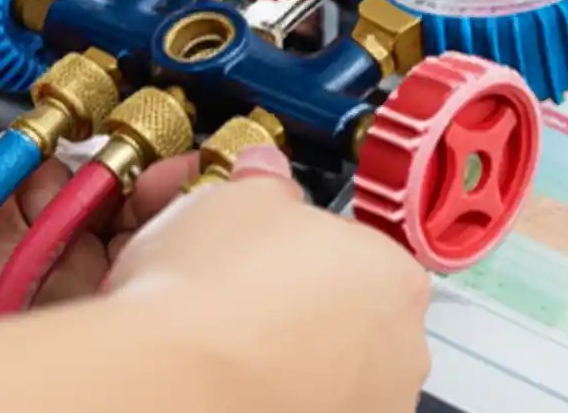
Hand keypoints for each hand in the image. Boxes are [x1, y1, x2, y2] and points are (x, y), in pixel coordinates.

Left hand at [0, 0, 192, 324]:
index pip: (85, 150)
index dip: (130, 140)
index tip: (162, 121)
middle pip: (99, 216)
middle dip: (150, 201)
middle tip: (183, 180)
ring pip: (79, 268)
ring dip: (125, 249)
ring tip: (160, 223)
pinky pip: (32, 313)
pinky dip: (71, 300)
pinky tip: (102, 271)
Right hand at [105, 147, 431, 412]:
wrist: (170, 382)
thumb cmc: (213, 295)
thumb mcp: (240, 196)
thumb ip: (266, 183)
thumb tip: (264, 177)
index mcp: (394, 275)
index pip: (355, 243)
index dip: (296, 236)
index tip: (259, 237)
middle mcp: (397, 350)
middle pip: (342, 305)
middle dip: (287, 290)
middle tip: (225, 278)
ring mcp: (364, 406)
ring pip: (318, 362)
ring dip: (274, 342)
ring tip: (208, 326)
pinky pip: (290, 399)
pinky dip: (258, 385)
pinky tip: (210, 367)